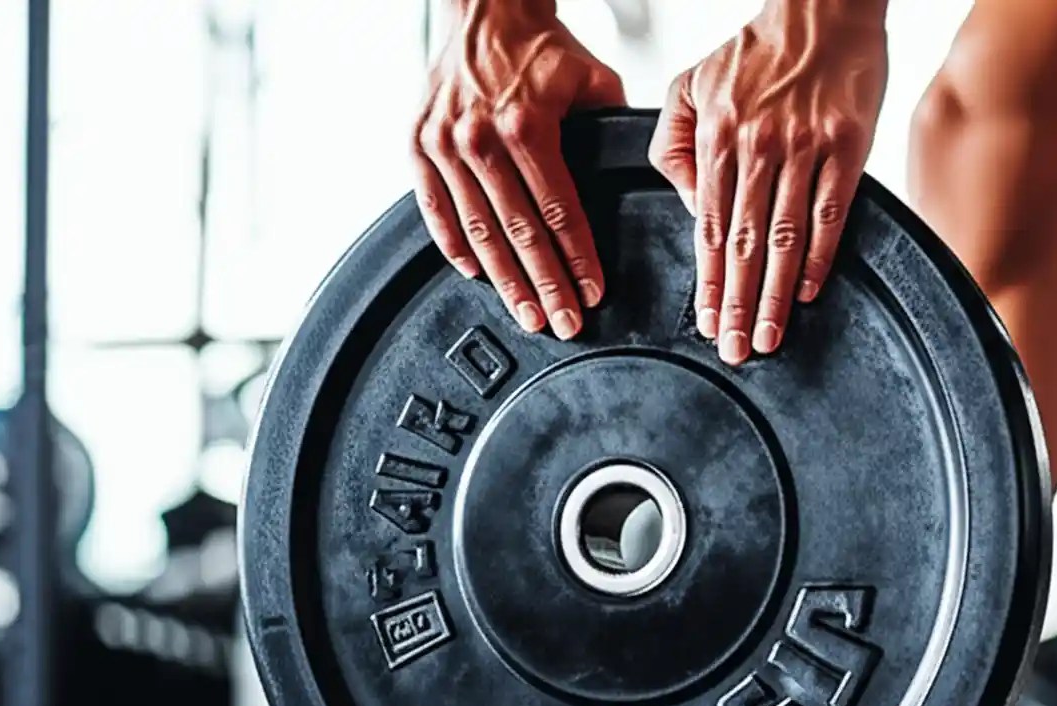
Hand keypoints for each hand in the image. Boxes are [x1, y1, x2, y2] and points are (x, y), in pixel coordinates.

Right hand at [412, 0, 625, 338]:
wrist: (483, 10)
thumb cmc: (538, 46)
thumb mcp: (592, 79)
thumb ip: (613, 128)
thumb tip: (638, 171)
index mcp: (526, 126)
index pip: (559, 212)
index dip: (577, 259)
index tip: (593, 293)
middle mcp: (481, 140)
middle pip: (519, 234)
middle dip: (545, 287)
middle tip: (563, 323)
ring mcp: (444, 146)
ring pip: (478, 232)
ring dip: (504, 281)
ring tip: (527, 314)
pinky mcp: (417, 147)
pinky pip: (435, 211)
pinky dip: (456, 248)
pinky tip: (477, 276)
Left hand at [649, 0, 887, 364]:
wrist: (820, 9)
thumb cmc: (753, 52)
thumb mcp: (689, 86)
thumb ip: (673, 146)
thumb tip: (689, 206)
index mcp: (715, 137)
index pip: (707, 226)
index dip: (707, 281)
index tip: (707, 322)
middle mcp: (756, 147)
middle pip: (742, 243)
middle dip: (736, 304)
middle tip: (735, 349)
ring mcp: (803, 147)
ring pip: (783, 236)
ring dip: (774, 294)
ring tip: (768, 336)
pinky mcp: (847, 145)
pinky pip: (830, 211)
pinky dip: (818, 255)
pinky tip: (807, 291)